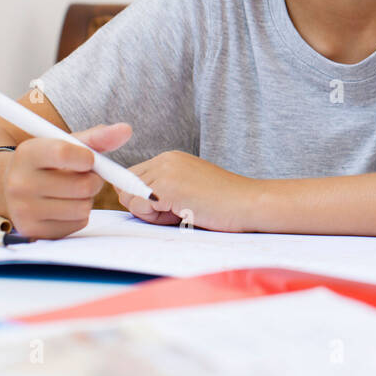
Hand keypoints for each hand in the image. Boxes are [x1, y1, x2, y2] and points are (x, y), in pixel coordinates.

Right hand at [3, 122, 132, 239]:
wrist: (12, 186)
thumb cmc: (48, 161)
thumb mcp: (67, 144)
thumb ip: (98, 138)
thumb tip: (126, 130)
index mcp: (27, 154)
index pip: (65, 154)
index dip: (87, 158)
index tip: (87, 159)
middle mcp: (19, 183)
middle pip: (83, 186)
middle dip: (93, 180)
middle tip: (84, 176)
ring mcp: (23, 211)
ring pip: (82, 208)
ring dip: (87, 199)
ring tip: (73, 191)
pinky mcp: (33, 231)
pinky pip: (77, 224)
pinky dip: (79, 216)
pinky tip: (64, 206)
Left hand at [118, 151, 259, 231]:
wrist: (249, 204)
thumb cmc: (223, 204)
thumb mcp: (187, 189)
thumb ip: (160, 190)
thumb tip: (129, 198)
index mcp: (170, 158)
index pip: (133, 177)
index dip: (144, 198)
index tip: (174, 204)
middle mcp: (165, 159)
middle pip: (126, 185)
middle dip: (143, 204)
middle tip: (177, 209)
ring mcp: (165, 170)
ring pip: (129, 196)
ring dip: (150, 213)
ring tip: (182, 210)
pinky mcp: (166, 186)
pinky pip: (138, 206)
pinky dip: (155, 218)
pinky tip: (182, 213)